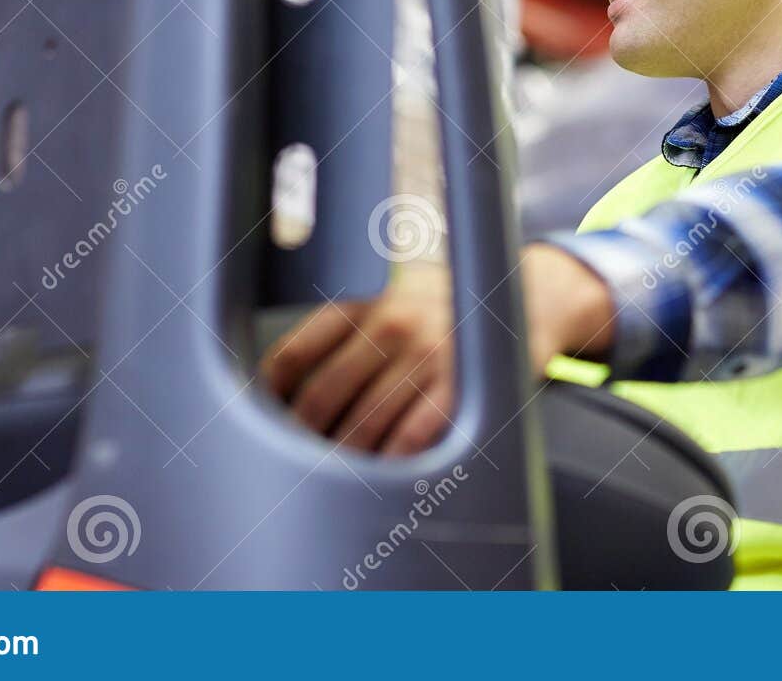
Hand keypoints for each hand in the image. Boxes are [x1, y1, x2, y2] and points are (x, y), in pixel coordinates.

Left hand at [259, 245, 614, 454]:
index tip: (259, 427)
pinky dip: (387, 465)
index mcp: (362, 304)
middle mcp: (392, 324)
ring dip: (340, 461)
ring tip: (327, 482)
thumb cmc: (438, 315)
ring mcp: (427, 356)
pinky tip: (377, 476)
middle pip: (319, 398)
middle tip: (291, 468)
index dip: (267, 400)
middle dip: (300, 441)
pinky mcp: (461, 387)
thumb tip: (276, 398)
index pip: (292, 355)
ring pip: (362, 426)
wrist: (521, 299)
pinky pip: (409, 440)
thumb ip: (339, 339)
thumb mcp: (385, 304)